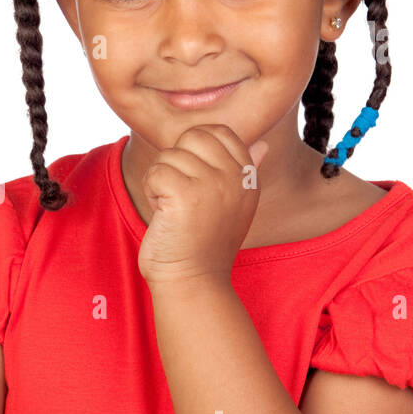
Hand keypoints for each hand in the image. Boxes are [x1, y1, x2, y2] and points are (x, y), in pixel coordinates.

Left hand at [137, 125, 267, 288]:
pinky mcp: (186, 195)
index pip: (219, 132)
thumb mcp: (236, 205)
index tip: (193, 180)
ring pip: (169, 155)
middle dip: (176, 161)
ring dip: (160, 181)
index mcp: (247, 176)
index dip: (195, 148)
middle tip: (180, 194)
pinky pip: (156, 172)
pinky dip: (151, 192)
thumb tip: (261, 144)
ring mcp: (212, 185)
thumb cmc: (206, 243)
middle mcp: (235, 177)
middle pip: (192, 136)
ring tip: (173, 209)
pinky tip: (164, 215)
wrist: (193, 281)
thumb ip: (246, 170)